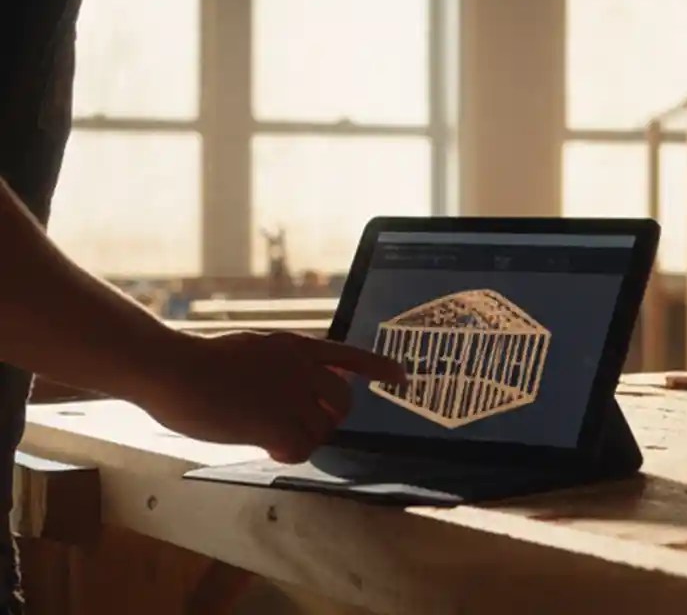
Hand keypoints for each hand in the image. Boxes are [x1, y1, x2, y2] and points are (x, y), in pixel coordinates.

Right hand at [138, 330, 405, 462]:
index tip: (402, 378)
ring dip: (303, 438)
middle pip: (342, 402)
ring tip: (272, 435)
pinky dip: (287, 453)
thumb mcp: (257, 348)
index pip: (350, 356)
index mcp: (295, 346)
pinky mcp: (273, 422)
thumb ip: (288, 362)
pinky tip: (266, 445)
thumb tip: (316, 377)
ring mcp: (288, 394)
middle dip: (329, 419)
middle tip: (301, 426)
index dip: (380, 368)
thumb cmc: (204, 363)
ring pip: (322, 429)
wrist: (172, 369)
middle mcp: (300, 368)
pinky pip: (300, 448)